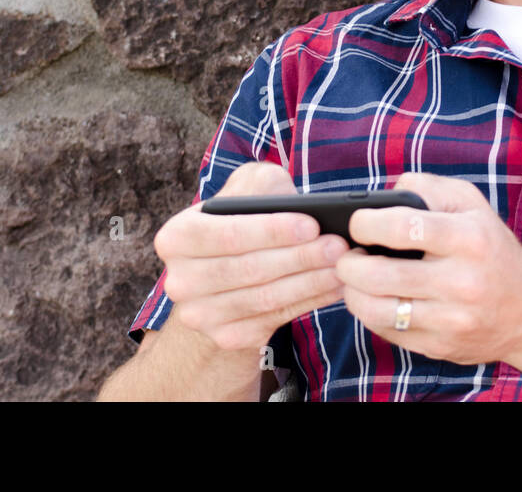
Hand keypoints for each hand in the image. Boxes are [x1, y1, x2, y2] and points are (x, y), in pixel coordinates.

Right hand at [153, 162, 348, 352]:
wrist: (224, 279)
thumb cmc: (241, 223)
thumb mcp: (245, 191)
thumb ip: (260, 185)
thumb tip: (288, 199)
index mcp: (177, 237)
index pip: (228, 234)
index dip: (272, 231)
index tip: (312, 225)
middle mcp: (181, 279)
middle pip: (250, 269)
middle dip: (300, 257)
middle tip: (338, 246)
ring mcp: (200, 314)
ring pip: (266, 298)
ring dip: (311, 282)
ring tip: (343, 266)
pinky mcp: (226, 337)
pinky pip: (275, 319)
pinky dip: (310, 302)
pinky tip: (334, 287)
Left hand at [334, 171, 521, 365]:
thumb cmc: (492, 248)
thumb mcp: (471, 204)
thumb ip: (426, 188)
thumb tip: (383, 195)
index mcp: (469, 238)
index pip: (402, 227)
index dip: (366, 224)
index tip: (357, 224)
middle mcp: (462, 282)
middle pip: (379, 274)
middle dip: (349, 262)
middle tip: (347, 255)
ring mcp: (451, 320)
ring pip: (376, 310)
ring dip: (353, 292)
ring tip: (355, 278)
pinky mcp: (441, 347)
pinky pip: (388, 332)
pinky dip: (372, 314)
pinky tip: (377, 299)